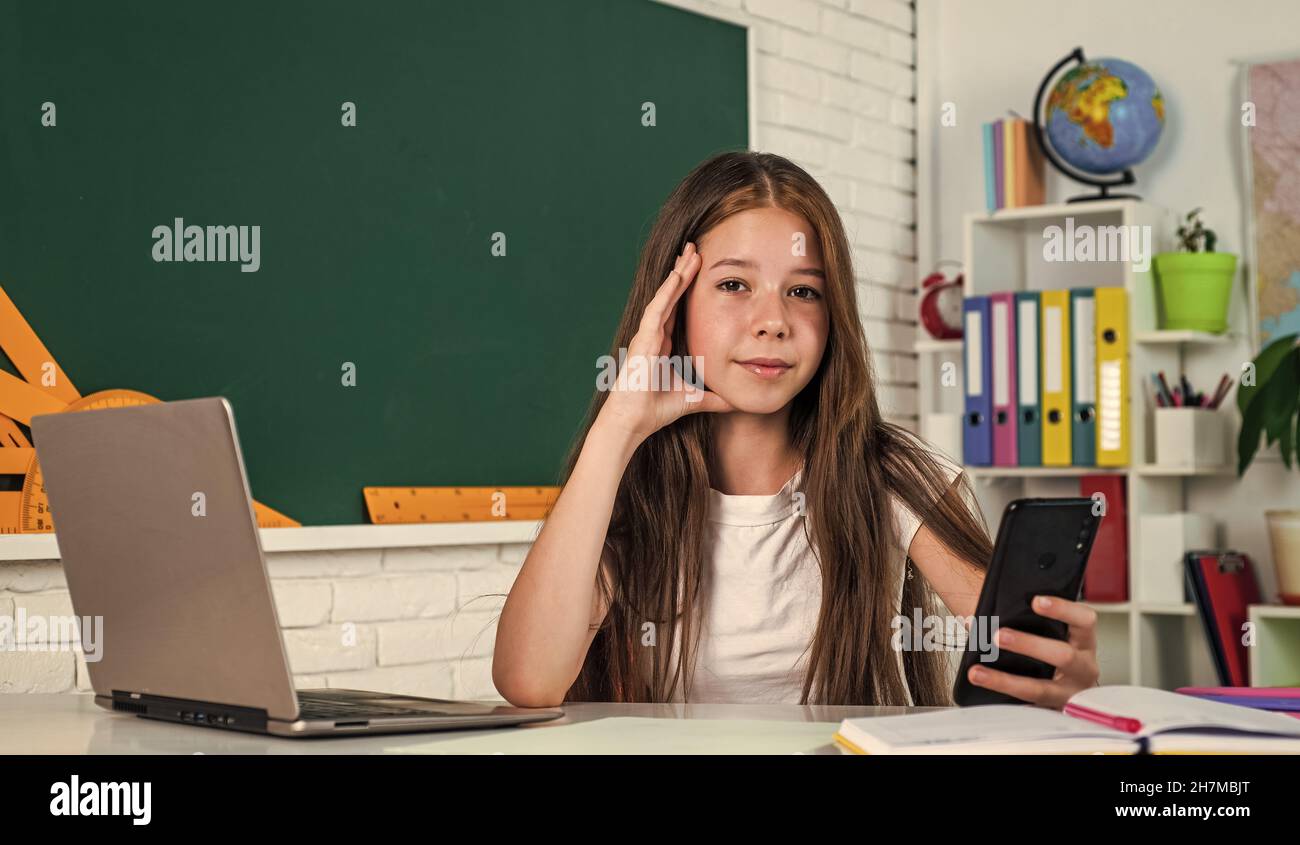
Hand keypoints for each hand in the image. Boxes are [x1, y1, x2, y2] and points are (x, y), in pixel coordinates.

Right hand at [596, 241, 732, 442]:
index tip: (698, 268)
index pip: (677, 308)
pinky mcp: (643, 339)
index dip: (687, 288)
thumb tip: (735, 402)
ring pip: (665, 296)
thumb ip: (713, 398)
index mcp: (662, 344)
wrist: (633, 421)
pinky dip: (667, 292)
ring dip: (678, 274)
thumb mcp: (693, 399)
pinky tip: (677, 275)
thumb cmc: (655, 409)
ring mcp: (647, 335)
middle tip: (695, 248)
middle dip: (683, 271)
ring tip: (690, 252)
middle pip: (671, 296)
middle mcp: (654, 335)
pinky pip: (657, 309)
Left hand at [965, 595, 1099, 709]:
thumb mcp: (1051, 634)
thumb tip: (978, 618)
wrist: (1069, 689)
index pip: (1084, 620)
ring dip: (1006, 681)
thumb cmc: (1053, 652)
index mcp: (1084, 641)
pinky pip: (1030, 710)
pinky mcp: (1054, 712)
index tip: (1035, 601)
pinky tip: (986, 698)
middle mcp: (1084, 667)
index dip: (1062, 609)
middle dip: (1029, 645)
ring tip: (977, 672)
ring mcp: (1072, 693)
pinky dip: (1006, 702)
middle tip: (999, 635)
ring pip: (1041, 689)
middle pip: (1063, 655)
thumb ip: (1023, 621)